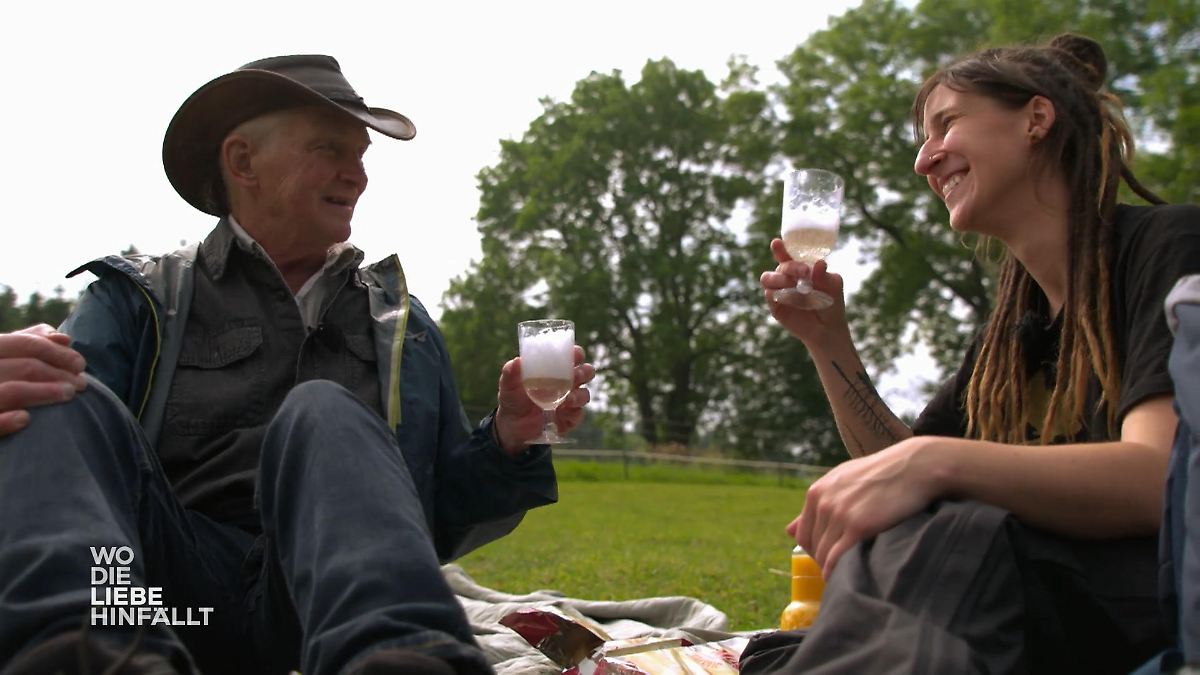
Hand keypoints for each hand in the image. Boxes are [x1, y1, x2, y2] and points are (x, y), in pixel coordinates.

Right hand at [0, 324, 87, 436]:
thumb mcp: (3, 355)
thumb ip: (28, 342)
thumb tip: (64, 338)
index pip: (25, 344)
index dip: (58, 352)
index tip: (80, 364)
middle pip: (24, 367)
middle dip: (58, 373)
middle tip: (81, 384)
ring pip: (11, 391)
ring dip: (45, 392)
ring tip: (69, 395)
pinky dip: (4, 421)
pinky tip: (25, 419)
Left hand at [494, 346, 595, 455]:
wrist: (512, 427)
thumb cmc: (513, 399)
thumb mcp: (508, 386)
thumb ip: (510, 373)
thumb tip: (516, 361)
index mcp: (555, 370)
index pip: (571, 357)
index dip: (577, 353)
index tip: (576, 354)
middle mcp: (566, 383)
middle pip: (586, 373)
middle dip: (584, 372)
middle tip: (575, 376)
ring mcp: (569, 402)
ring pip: (584, 394)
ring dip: (579, 395)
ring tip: (568, 399)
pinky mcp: (568, 419)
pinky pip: (578, 415)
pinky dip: (572, 413)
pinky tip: (561, 413)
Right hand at [761, 239, 848, 349]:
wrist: (828, 329)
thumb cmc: (831, 303)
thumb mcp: (833, 286)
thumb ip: (825, 275)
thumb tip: (820, 263)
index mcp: (800, 268)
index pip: (788, 255)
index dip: (781, 248)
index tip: (777, 242)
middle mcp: (787, 277)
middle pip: (780, 265)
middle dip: (791, 266)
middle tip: (805, 272)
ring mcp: (780, 291)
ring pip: (767, 278)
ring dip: (779, 278)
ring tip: (794, 285)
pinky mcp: (775, 306)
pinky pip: (770, 295)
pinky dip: (778, 294)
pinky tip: (789, 297)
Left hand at [787, 437, 941, 577]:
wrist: (914, 467)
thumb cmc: (881, 474)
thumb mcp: (843, 481)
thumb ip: (817, 504)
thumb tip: (788, 530)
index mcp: (816, 491)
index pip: (803, 533)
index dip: (814, 550)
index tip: (828, 558)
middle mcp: (823, 502)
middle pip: (813, 546)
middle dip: (823, 561)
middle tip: (839, 570)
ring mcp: (839, 514)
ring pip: (824, 554)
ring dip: (831, 569)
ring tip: (845, 576)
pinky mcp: (858, 526)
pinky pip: (837, 558)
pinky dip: (837, 572)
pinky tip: (844, 578)